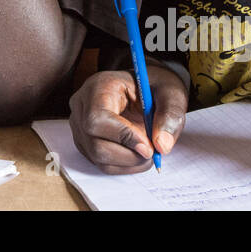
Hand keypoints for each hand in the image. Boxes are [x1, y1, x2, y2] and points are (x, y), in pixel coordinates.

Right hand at [68, 66, 187, 172]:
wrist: (146, 89)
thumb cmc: (155, 87)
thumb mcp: (171, 94)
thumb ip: (169, 116)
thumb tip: (162, 145)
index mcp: (99, 86)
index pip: (97, 118)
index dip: (123, 136)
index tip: (148, 145)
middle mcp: (82, 106)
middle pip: (95, 143)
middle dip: (129, 154)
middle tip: (153, 151)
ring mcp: (80, 125)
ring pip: (98, 157)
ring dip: (129, 162)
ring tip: (149, 150)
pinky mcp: (85, 142)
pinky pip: (101, 163)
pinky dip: (124, 165)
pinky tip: (138, 153)